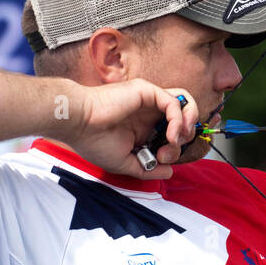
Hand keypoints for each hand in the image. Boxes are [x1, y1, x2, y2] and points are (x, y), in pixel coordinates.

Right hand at [60, 80, 198, 178]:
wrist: (77, 124)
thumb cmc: (93, 141)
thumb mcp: (125, 162)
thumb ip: (148, 169)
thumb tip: (169, 172)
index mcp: (143, 128)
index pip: (172, 133)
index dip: (175, 148)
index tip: (161, 160)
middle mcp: (149, 113)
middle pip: (184, 118)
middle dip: (183, 139)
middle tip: (167, 153)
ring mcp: (149, 100)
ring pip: (185, 104)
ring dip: (188, 124)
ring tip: (177, 140)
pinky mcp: (147, 91)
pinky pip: (174, 102)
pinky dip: (178, 120)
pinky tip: (170, 136)